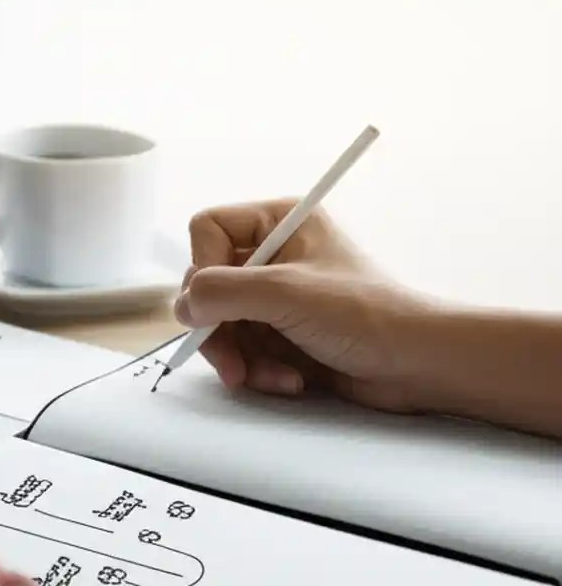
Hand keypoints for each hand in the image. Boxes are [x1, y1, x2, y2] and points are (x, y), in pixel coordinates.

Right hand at [175, 199, 436, 411]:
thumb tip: (181, 306)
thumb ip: (221, 291)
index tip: (214, 303)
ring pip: (220, 321)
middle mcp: (274, 253)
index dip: (203, 268)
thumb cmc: (367, 315)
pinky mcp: (282, 332)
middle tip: (230, 360)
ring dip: (239, 355)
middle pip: (207, 283)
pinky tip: (288, 379)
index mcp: (280, 221)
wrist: (419, 366)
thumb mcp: (285, 293)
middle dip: (218, 327)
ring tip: (267, 376)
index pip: (208, 230)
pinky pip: (241, 348)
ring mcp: (277, 295)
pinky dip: (257, 368)